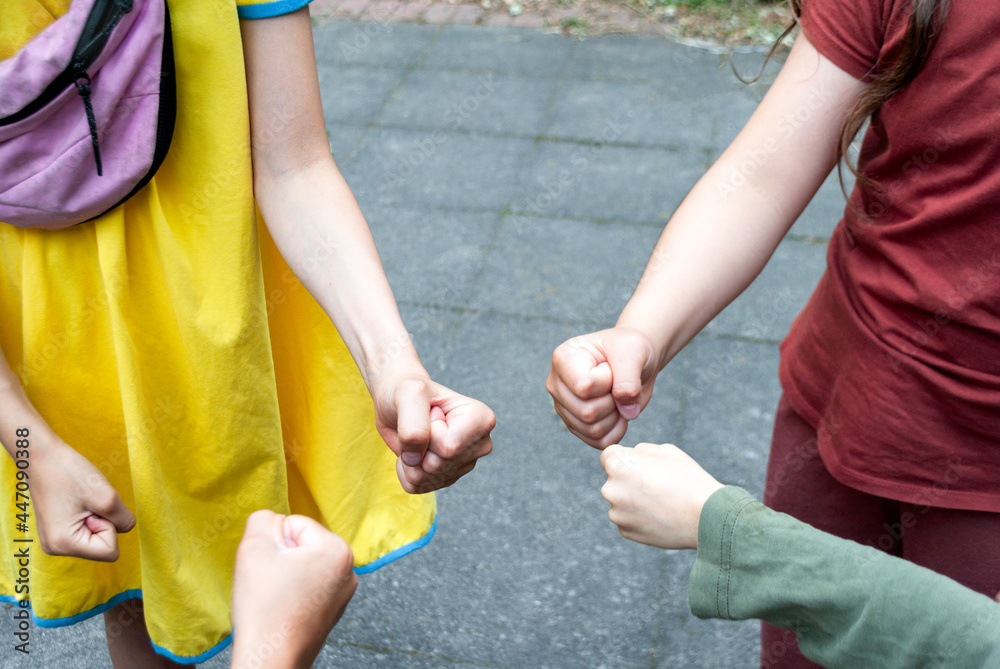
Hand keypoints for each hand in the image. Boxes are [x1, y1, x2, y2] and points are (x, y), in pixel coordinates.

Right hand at [30, 440, 135, 561]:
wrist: (42, 456)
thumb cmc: (70, 473)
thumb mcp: (106, 496)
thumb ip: (123, 518)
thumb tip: (126, 527)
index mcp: (64, 545)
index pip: (110, 552)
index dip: (110, 527)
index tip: (94, 508)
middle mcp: (56, 549)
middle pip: (103, 546)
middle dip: (104, 522)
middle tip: (87, 502)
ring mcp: (55, 541)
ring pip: (96, 538)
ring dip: (98, 517)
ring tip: (81, 500)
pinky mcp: (57, 531)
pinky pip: (87, 530)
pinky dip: (90, 515)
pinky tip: (77, 502)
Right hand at [231, 511, 356, 668]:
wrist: (271, 659)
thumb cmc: (265, 608)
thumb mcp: (254, 547)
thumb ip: (263, 520)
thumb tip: (272, 520)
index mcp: (338, 549)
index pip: (294, 524)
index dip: (273, 543)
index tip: (269, 568)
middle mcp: (349, 569)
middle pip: (302, 544)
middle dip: (281, 557)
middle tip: (270, 583)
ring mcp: (343, 593)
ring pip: (303, 565)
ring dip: (285, 575)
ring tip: (276, 597)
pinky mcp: (333, 611)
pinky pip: (307, 587)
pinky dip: (292, 593)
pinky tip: (282, 609)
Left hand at [374, 374, 494, 493]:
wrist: (397, 400)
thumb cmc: (409, 390)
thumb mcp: (409, 393)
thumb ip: (414, 423)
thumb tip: (414, 459)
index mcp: (481, 420)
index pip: (449, 446)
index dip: (429, 432)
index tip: (431, 413)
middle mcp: (480, 444)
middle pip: (438, 465)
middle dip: (418, 447)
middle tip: (421, 424)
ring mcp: (464, 464)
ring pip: (427, 478)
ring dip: (410, 459)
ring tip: (416, 435)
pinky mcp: (447, 478)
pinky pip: (418, 487)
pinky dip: (405, 471)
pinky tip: (412, 450)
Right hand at [547, 328, 657, 448]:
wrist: (635, 360)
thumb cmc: (629, 348)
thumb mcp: (632, 350)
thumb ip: (628, 377)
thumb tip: (626, 412)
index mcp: (563, 359)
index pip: (584, 387)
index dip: (608, 382)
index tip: (612, 367)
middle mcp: (557, 385)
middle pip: (587, 412)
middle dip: (613, 401)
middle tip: (618, 384)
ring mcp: (564, 408)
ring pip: (593, 430)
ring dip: (616, 415)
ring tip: (618, 395)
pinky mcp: (577, 426)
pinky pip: (600, 442)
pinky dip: (617, 430)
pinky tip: (619, 411)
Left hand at [600, 442, 723, 549]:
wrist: (706, 517)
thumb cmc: (688, 479)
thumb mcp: (666, 450)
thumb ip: (641, 450)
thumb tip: (631, 455)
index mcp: (618, 466)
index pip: (609, 455)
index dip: (626, 456)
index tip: (642, 464)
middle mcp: (611, 490)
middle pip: (615, 479)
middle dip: (629, 478)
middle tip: (656, 483)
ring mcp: (617, 514)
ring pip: (621, 500)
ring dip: (633, 499)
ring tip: (661, 501)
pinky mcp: (626, 531)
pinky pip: (627, 518)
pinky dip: (638, 516)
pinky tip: (659, 515)